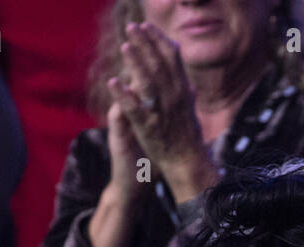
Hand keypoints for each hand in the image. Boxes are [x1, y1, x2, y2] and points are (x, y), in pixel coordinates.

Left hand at [110, 21, 217, 202]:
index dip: (158, 41)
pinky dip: (123, 94)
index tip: (147, 26)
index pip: (172, 59)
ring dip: (136, 63)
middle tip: (132, 27)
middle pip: (159, 65)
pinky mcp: (149, 127)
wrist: (187, 163)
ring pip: (148, 83)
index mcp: (183, 91)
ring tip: (125, 46)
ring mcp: (162, 112)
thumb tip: (189, 83)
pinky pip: (135, 108)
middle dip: (145, 44)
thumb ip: (187, 96)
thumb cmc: (188, 139)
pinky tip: (112, 82)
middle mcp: (175, 97)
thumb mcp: (190, 113)